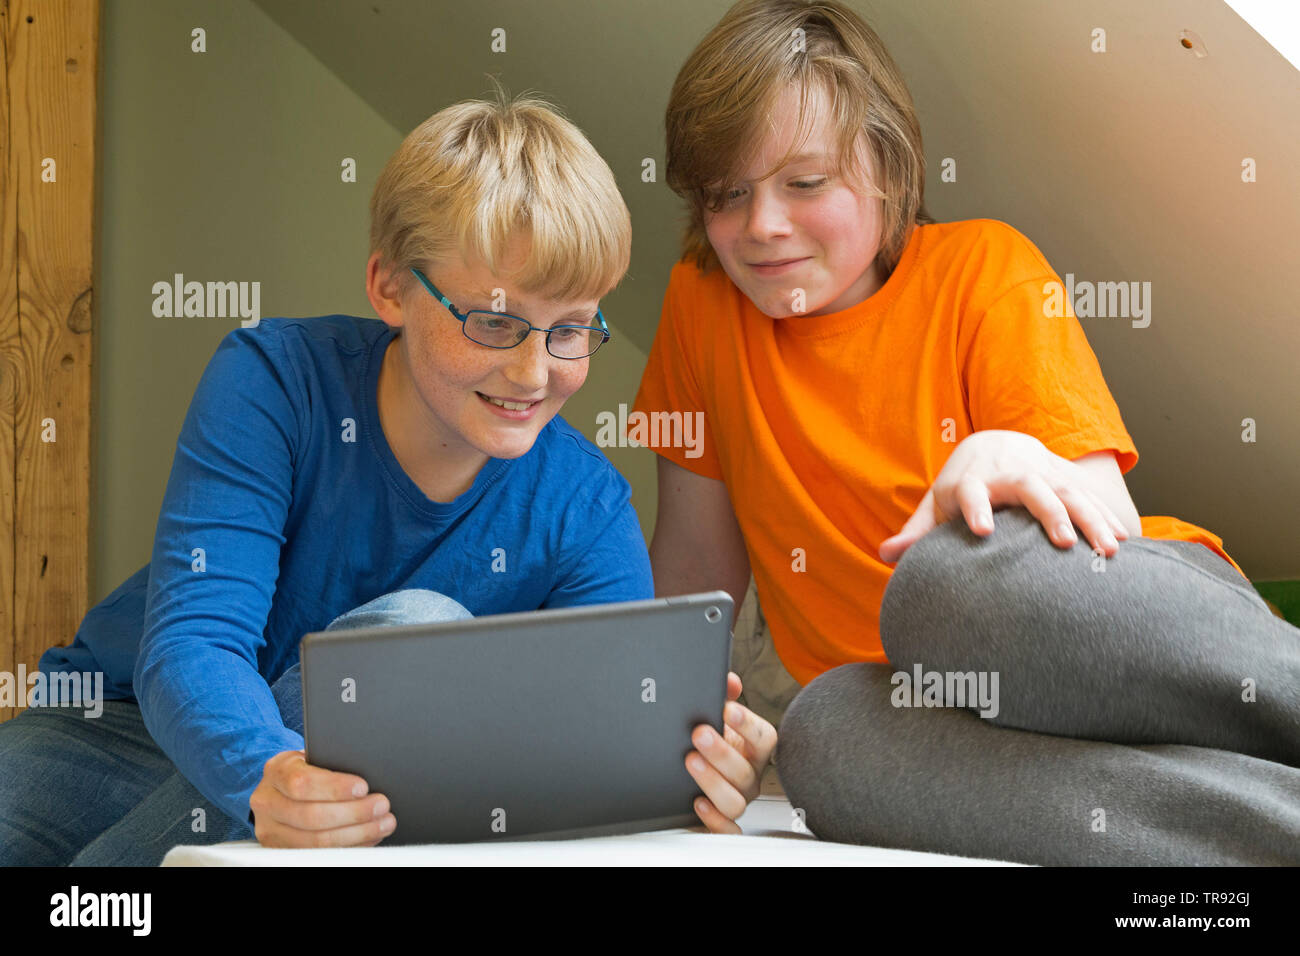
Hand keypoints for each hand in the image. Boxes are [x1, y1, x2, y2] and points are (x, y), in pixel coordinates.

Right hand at [250, 749, 395, 847]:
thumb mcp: (313, 757)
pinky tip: (368, 837)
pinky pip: (318, 855)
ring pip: (316, 841)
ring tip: (383, 823)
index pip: (302, 782)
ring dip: (357, 833)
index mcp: (276, 771)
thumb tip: (370, 772)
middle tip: (381, 805)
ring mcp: (270, 831)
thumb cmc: (309, 770)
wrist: (283, 790)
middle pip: (311, 816)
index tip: (363, 787)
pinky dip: (349, 847)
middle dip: (354, 812)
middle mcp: (267, 802)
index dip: (335, 787)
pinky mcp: (281, 850)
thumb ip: (331, 764)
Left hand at [685, 671, 777, 833]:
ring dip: (713, 781)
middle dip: (721, 752)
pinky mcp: (722, 823)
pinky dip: (715, 819)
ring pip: (735, 801)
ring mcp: (737, 801)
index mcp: (753, 750)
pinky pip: (727, 830)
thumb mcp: (714, 719)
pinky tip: (697, 802)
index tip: (727, 709)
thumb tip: (728, 680)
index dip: (748, 723)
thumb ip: (722, 696)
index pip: (765, 738)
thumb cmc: (708, 743)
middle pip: (745, 770)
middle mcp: (749, 777)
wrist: (685, 777)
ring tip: (690, 761)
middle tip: (698, 734)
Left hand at [878, 430, 1129, 563]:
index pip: (972, 492)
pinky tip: (1124, 543)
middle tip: (1062, 542)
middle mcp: (1010, 475)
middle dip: (1048, 514)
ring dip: (1090, 520)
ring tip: (1108, 551)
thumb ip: (917, 532)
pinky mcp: (1066, 481)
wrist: (995, 446)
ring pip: (1069, 494)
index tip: (983, 530)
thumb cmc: (962, 486)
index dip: (976, 508)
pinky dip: (1107, 519)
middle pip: (1031, 489)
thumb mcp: (938, 504)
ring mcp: (1042, 475)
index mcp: (973, 481)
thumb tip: (885, 554)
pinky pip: (1090, 499)